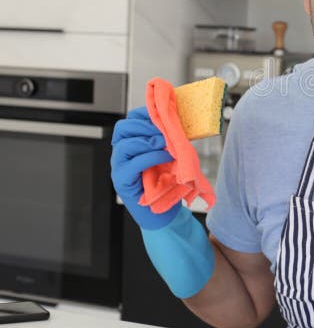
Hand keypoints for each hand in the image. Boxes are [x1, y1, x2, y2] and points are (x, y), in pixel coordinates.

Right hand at [111, 106, 180, 229]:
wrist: (165, 212)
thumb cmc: (167, 183)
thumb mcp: (170, 155)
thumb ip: (169, 139)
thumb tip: (179, 121)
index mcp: (130, 144)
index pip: (129, 121)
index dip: (144, 114)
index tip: (163, 115)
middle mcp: (120, 154)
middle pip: (122, 129)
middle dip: (145, 125)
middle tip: (164, 130)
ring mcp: (118, 168)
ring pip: (124, 145)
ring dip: (148, 141)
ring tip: (166, 144)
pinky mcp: (122, 182)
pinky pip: (132, 164)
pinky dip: (151, 157)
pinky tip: (166, 157)